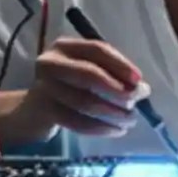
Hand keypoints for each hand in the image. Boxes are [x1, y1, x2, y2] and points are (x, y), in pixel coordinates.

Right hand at [20, 38, 149, 137]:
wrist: (35, 108)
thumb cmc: (70, 85)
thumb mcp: (88, 71)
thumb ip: (114, 75)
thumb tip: (142, 89)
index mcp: (65, 46)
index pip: (97, 50)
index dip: (120, 64)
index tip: (138, 80)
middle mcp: (51, 63)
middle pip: (89, 74)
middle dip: (117, 90)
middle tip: (134, 103)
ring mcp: (44, 87)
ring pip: (85, 102)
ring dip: (113, 113)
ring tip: (130, 120)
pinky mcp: (45, 112)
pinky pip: (78, 122)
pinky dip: (101, 128)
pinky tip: (116, 130)